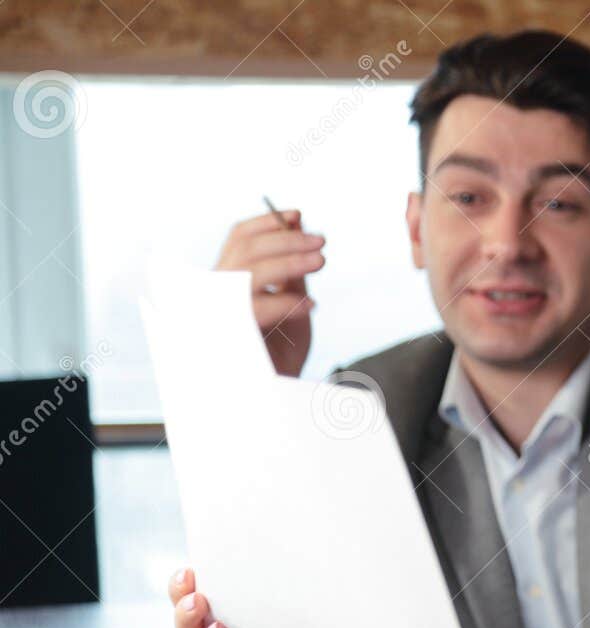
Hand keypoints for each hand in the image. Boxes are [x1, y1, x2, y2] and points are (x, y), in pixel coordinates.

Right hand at [214, 209, 323, 376]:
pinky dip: (286, 303)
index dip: (265, 223)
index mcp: (228, 280)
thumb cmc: (283, 351)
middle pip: (244, 250)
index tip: (297, 215)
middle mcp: (214, 293)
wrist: (278, 396)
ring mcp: (216, 313)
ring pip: (247, 274)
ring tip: (320, 262)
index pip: (237, 239)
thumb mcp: (292, 303)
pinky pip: (254, 311)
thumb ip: (292, 269)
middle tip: (321, 242)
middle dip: (285, 240)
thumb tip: (297, 224)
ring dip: (288, 263)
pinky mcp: (228, 337)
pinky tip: (310, 304)